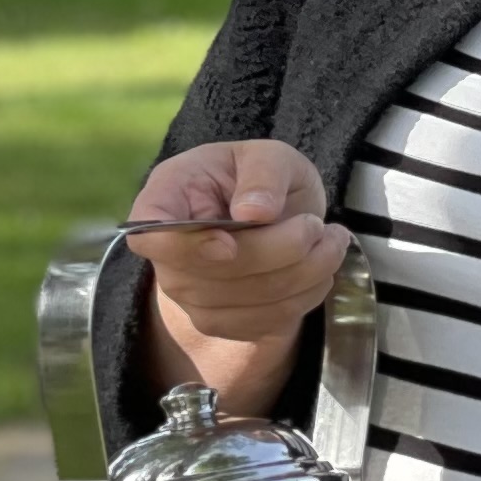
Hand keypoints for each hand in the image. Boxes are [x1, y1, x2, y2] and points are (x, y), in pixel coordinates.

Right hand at [132, 139, 348, 413]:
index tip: (229, 241)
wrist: (264, 218)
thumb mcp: (266, 156)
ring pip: (252, 299)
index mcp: (165, 199)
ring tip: (330, 240)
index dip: (187, 246)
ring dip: (307, 271)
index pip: (150, 235)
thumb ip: (262, 174)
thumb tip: (255, 212)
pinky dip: (307, 293)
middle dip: (283, 248)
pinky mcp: (220, 324)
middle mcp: (167, 256)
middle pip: (218, 271)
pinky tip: (317, 267)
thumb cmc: (256, 178)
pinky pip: (270, 320)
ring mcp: (189, 297)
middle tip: (318, 224)